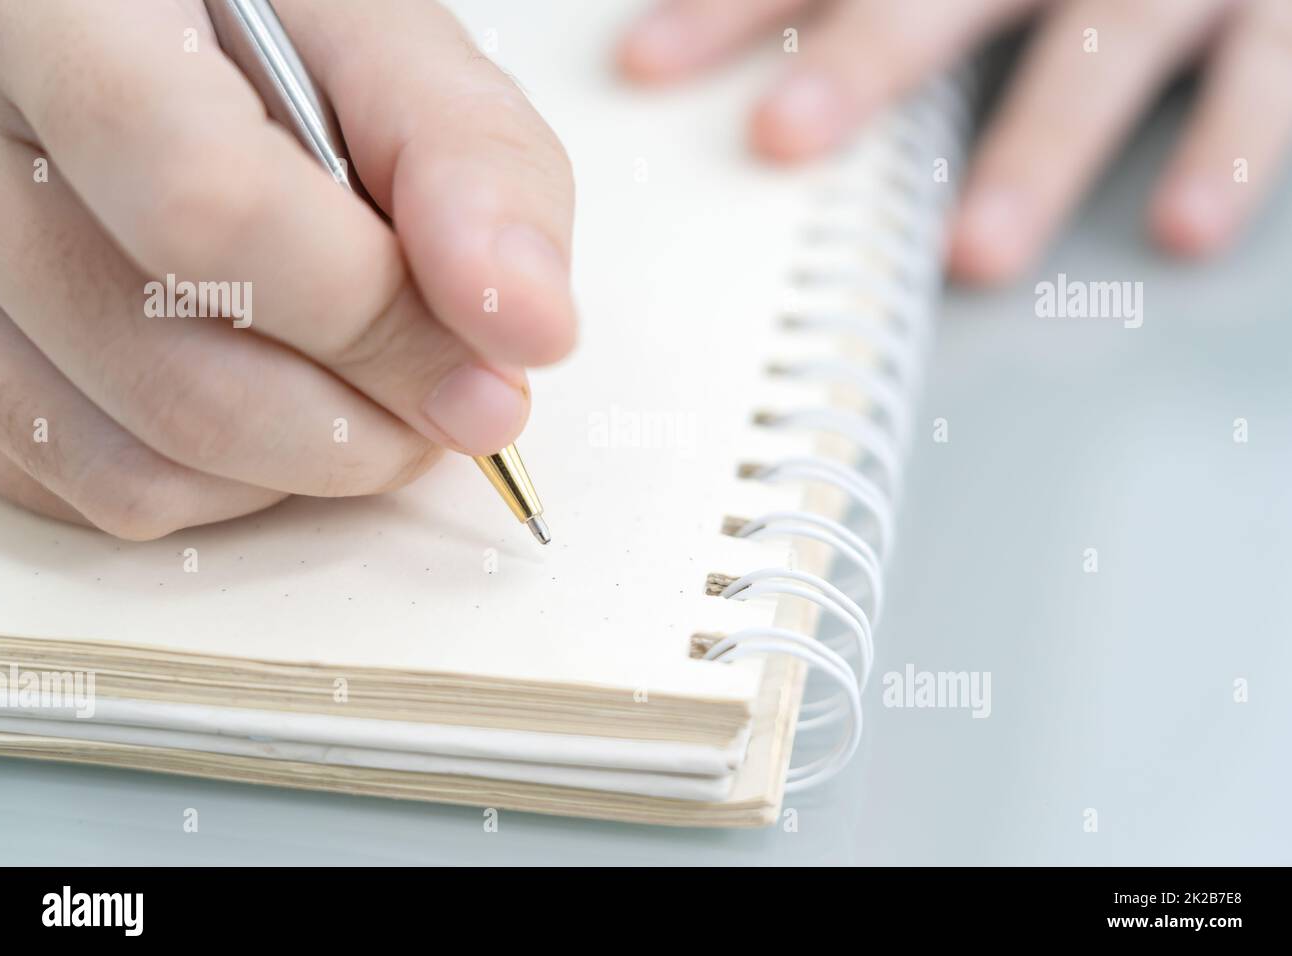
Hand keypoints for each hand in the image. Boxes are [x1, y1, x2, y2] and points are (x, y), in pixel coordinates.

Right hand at [0, 0, 575, 538]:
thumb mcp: (386, 46)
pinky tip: (272, 383)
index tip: (490, 368)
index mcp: (66, 22)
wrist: (165, 53)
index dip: (375, 316)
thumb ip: (470, 163)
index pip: (206, 208)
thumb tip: (527, 327)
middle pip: (183, 378)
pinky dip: (239, 482)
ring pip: (149, 468)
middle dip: (370, 417)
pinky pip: (117, 499)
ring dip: (315, 458)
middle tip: (448, 380)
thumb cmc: (262, 33)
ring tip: (361, 363)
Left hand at [617, 0, 1291, 282]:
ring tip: (972, 252)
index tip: (645, 64)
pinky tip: (1178, 232)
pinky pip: (1272, 80)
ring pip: (1104, 52)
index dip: (736, 6)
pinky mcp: (1284, 11)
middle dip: (863, 57)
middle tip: (783, 136)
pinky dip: (1232, 151)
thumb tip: (730, 22)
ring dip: (1035, 149)